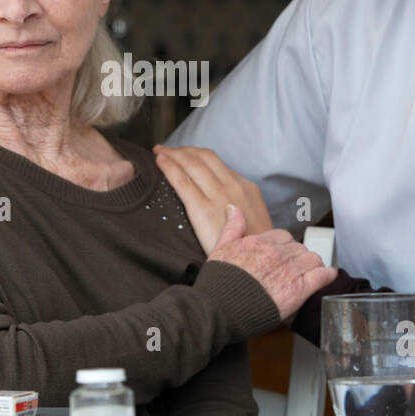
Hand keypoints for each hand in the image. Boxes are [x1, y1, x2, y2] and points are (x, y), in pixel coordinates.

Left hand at [153, 144, 271, 253]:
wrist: (254, 266)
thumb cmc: (252, 249)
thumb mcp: (255, 223)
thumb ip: (239, 208)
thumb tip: (226, 205)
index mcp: (246, 188)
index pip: (218, 164)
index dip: (198, 156)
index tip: (185, 156)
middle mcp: (233, 186)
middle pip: (204, 157)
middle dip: (184, 150)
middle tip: (168, 149)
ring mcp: (218, 196)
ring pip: (192, 164)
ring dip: (173, 153)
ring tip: (159, 151)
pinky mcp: (202, 209)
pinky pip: (182, 181)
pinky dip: (169, 167)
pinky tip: (159, 162)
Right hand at [208, 205, 336, 321]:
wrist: (220, 308)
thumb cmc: (218, 283)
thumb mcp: (219, 249)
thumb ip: (232, 228)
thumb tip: (233, 208)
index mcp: (259, 242)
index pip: (282, 237)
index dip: (284, 246)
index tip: (282, 255)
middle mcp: (276, 254)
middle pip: (299, 248)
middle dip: (298, 257)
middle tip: (295, 267)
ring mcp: (289, 271)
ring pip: (312, 258)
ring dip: (313, 264)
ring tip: (311, 272)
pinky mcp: (299, 290)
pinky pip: (322, 276)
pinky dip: (328, 275)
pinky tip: (328, 276)